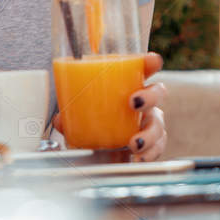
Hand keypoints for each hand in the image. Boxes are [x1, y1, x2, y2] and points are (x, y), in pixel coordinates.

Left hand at [51, 52, 168, 162]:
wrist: (102, 153)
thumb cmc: (96, 124)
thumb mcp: (80, 116)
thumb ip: (70, 116)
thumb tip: (60, 119)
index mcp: (129, 87)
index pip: (144, 69)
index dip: (150, 63)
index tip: (151, 61)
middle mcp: (144, 104)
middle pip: (158, 92)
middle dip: (150, 96)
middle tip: (134, 103)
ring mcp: (149, 123)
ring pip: (159, 124)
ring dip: (149, 133)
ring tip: (134, 142)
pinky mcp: (151, 145)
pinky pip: (157, 148)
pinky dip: (150, 154)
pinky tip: (139, 158)